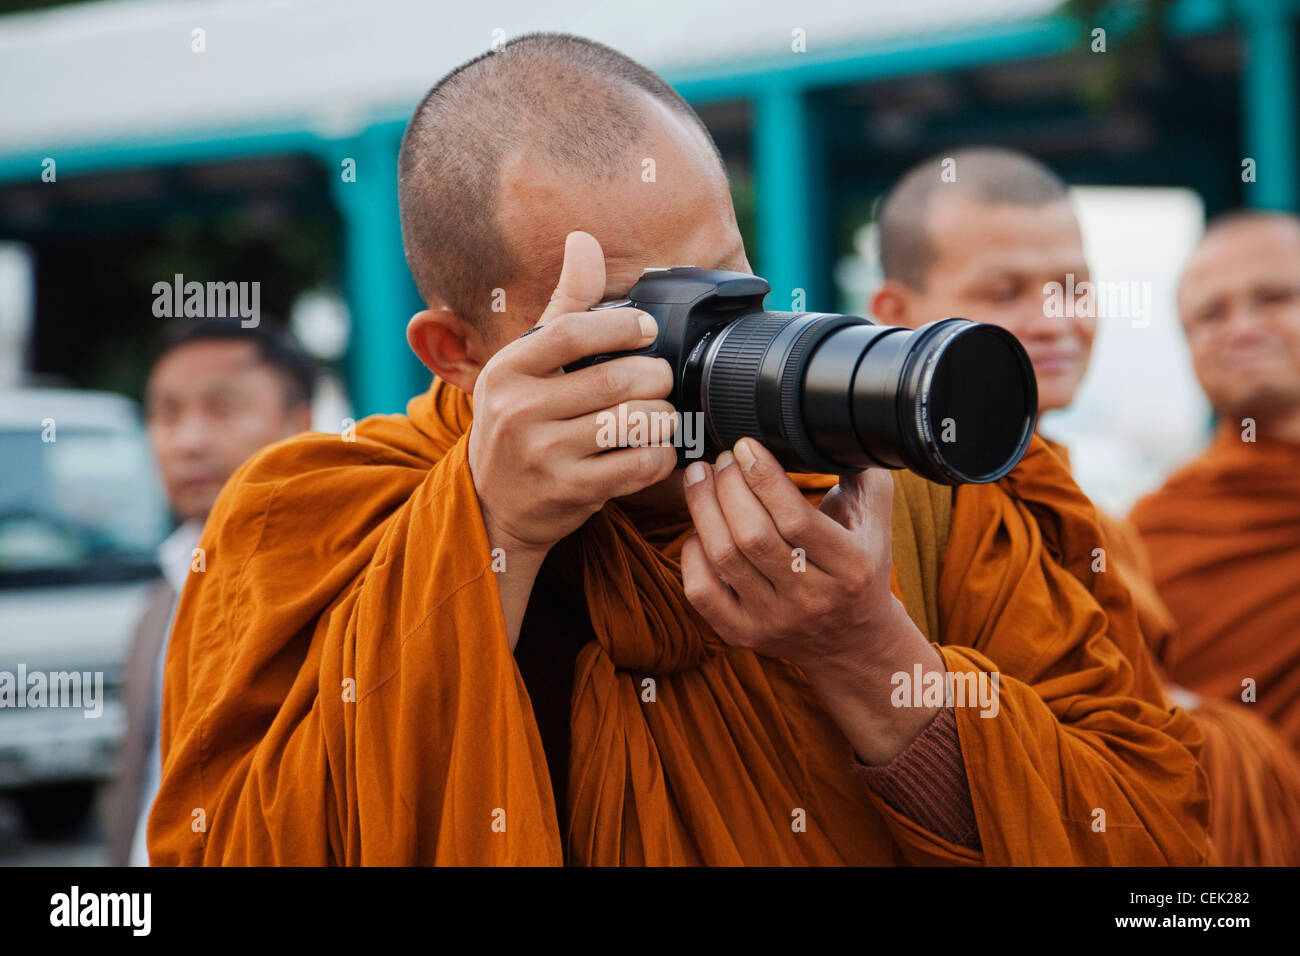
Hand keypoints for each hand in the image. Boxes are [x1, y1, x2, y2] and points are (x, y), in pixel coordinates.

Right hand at [467, 231, 678, 559]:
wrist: (491, 506)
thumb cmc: (519, 423)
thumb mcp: (527, 364)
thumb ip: (563, 307)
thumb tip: (584, 240)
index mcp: (507, 370)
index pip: (570, 333)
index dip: (620, 326)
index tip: (647, 329)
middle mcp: (519, 412)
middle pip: (616, 381)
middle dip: (655, 378)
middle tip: (660, 379)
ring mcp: (543, 456)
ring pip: (633, 423)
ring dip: (662, 416)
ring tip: (660, 414)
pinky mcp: (570, 492)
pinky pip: (638, 465)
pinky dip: (660, 454)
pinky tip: (654, 448)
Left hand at [680, 438, 943, 762]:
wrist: (853, 643)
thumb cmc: (860, 567)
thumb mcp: (876, 520)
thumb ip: (863, 474)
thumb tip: (834, 426)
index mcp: (849, 566)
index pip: (795, 518)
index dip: (762, 476)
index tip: (746, 447)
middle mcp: (811, 598)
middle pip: (752, 536)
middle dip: (728, 487)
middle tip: (722, 459)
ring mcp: (773, 620)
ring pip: (723, 558)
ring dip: (703, 509)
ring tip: (700, 477)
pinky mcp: (742, 635)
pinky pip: (701, 591)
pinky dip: (691, 553)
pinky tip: (698, 528)